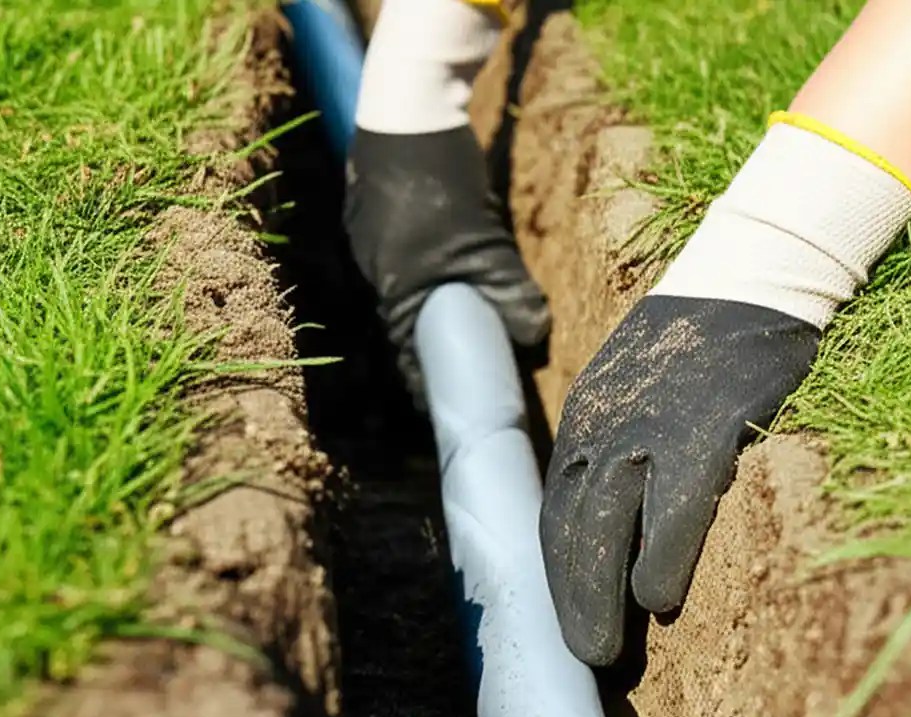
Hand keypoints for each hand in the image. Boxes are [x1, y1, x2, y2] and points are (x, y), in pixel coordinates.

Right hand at [344, 125, 549, 395]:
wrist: (406, 112)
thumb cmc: (439, 180)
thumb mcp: (483, 239)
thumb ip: (507, 289)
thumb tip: (534, 336)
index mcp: (395, 288)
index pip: (408, 355)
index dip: (427, 385)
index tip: (446, 409)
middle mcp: (379, 273)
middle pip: (408, 326)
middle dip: (437, 351)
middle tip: (468, 370)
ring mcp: (376, 244)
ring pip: (410, 294)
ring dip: (438, 312)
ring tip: (468, 326)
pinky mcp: (383, 219)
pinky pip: (409, 263)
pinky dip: (433, 278)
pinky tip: (454, 271)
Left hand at [539, 295, 819, 664]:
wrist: (749, 274)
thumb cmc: (699, 338)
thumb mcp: (634, 383)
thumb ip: (616, 436)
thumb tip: (616, 504)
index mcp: (585, 415)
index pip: (555, 506)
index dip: (558, 568)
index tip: (565, 612)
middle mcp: (602, 424)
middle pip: (570, 526)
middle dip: (571, 595)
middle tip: (584, 651)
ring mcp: (647, 426)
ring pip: (604, 526)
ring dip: (598, 596)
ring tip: (605, 649)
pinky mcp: (700, 429)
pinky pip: (672, 510)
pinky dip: (660, 559)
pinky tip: (659, 600)